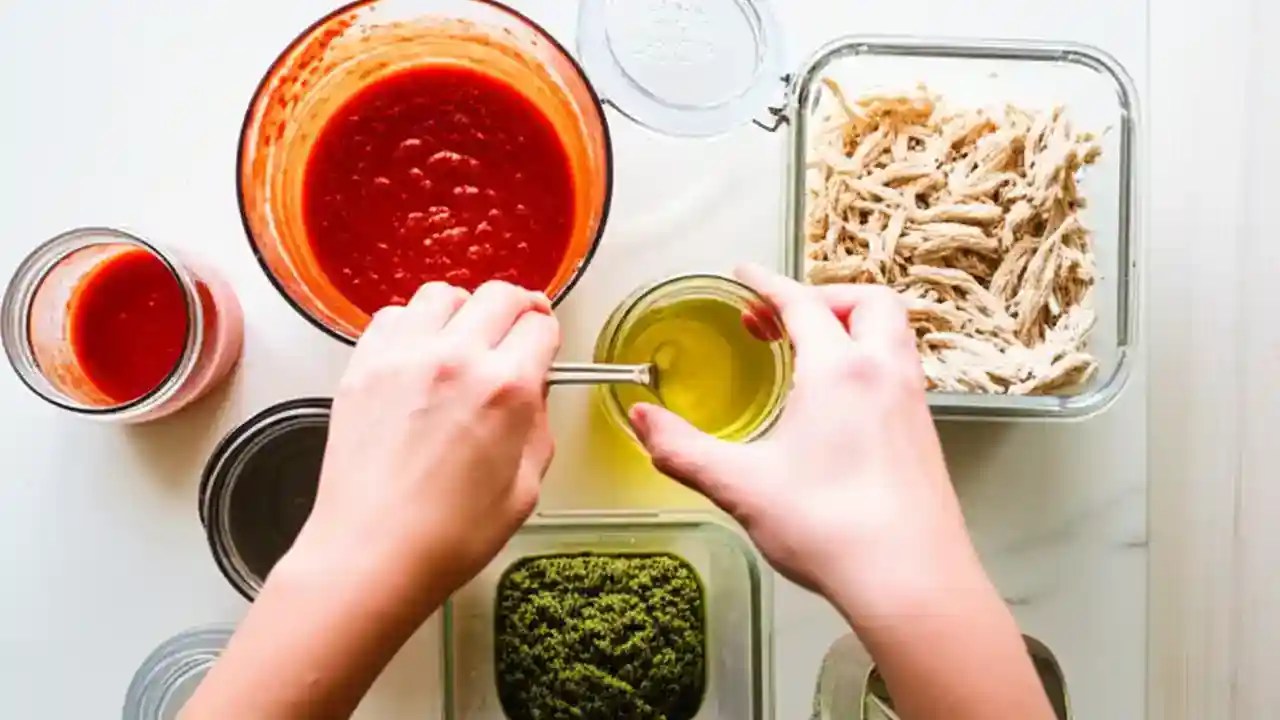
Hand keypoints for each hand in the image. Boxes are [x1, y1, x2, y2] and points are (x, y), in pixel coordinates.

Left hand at [296, 280, 559, 608]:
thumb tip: (533, 395)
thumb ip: (536, 427)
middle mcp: (455, 359)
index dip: (547, 336)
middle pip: (499, 294)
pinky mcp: (363, 366)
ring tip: (463, 337)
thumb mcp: (525, 488)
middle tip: (515, 329)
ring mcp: (403, 357)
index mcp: (506, 388)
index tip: (542, 346)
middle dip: (516, 309)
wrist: (372, 553)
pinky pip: (393, 316)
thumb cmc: (447, 535)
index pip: (541, 325)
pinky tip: (419, 353)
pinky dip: (413, 324)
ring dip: (462, 309)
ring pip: (443, 293)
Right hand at [630, 265, 979, 618]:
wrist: (911, 580)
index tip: (746, 275)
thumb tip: (643, 421)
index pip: (802, 301)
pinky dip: (871, 363)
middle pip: (866, 302)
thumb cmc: (833, 529)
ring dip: (853, 326)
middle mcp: (884, 374)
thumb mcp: (741, 486)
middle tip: (780, 318)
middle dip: (822, 297)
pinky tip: (842, 404)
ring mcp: (912, 404)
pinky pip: (901, 372)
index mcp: (839, 370)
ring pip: (892, 334)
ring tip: (812, 353)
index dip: (767, 282)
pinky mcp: (925, 436)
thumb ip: (683, 449)